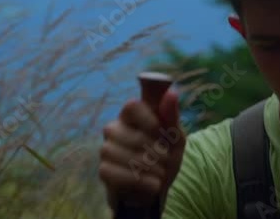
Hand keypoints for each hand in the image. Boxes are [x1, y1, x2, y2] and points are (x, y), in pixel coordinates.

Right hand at [99, 89, 186, 209]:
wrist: (157, 187)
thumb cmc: (165, 157)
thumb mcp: (175, 138)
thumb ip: (172, 116)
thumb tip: (171, 92)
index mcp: (131, 115)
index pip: (131, 106)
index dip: (147, 119)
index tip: (160, 132)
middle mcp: (115, 128)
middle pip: (131, 135)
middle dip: (155, 152)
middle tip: (167, 160)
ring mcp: (106, 149)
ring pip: (123, 155)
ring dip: (149, 168)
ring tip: (161, 174)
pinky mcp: (104, 170)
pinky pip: (115, 172)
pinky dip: (138, 180)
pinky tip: (152, 184)